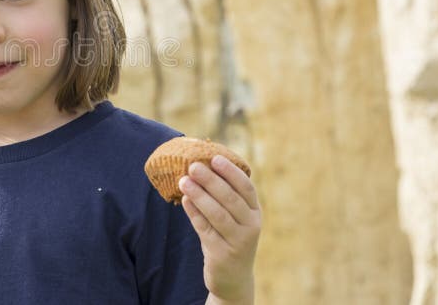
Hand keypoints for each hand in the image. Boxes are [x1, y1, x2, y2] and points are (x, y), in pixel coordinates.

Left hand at [178, 155, 260, 303]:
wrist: (233, 279)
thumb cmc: (229, 239)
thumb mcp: (234, 219)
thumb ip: (223, 197)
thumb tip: (199, 167)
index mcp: (255, 213)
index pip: (246, 188)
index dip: (231, 171)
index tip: (215, 157)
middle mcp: (251, 226)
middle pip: (230, 199)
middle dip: (211, 180)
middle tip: (193, 166)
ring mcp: (238, 242)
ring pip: (217, 214)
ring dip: (199, 195)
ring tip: (183, 181)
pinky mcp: (222, 254)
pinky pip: (205, 229)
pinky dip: (194, 213)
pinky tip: (184, 200)